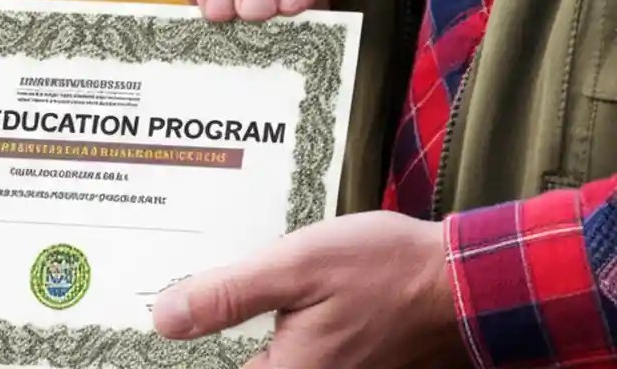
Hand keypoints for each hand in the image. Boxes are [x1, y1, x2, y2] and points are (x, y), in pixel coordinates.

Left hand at [151, 212, 468, 367]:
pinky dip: (285, 334)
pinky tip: (280, 303)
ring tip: (233, 296)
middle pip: (249, 364)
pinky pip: (301, 356)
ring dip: (256, 335)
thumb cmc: (385, 270)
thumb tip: (163, 319)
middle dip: (224, 334)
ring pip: (276, 359)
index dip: (200, 342)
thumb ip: (227, 297)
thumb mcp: (295, 266)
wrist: (466, 281)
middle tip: (197, 302)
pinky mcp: (353, 366)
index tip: (161, 328)